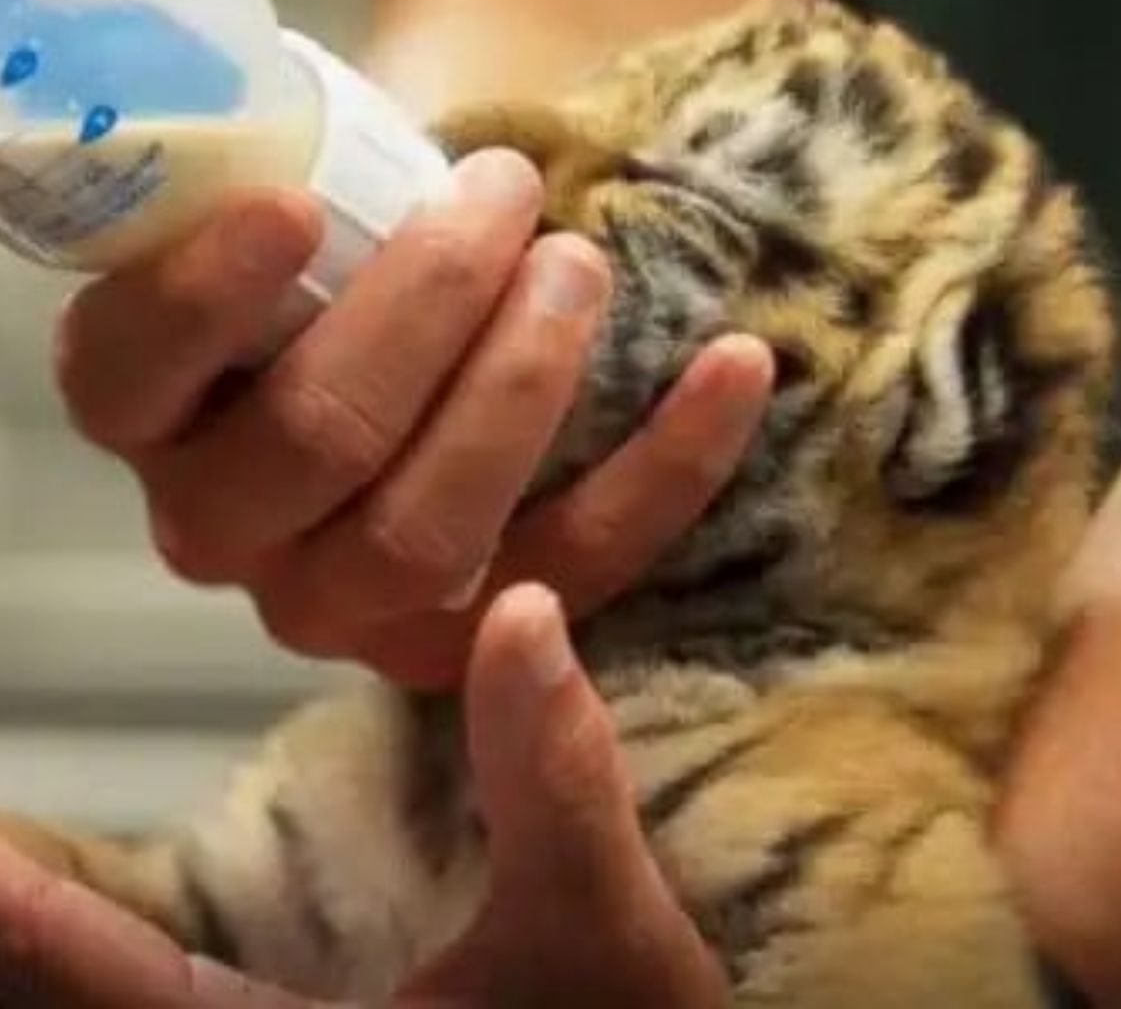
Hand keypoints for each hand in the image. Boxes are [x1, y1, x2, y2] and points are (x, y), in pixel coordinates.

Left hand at [0, 584, 726, 1008]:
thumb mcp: (605, 935)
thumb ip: (559, 778)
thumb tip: (524, 607)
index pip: (144, 1000)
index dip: (50, 924)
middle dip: (65, 947)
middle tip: (4, 852)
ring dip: (123, 959)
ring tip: (62, 879)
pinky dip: (192, 969)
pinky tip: (210, 923)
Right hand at [56, 148, 773, 687]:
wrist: (416, 346)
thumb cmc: (352, 252)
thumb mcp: (307, 210)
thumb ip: (313, 182)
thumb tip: (376, 121)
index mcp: (152, 413)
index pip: (132, 372)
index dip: (203, 298)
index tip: (301, 204)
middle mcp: (222, 526)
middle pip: (318, 441)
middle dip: (428, 307)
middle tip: (507, 197)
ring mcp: (341, 599)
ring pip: (429, 529)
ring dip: (525, 384)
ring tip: (581, 265)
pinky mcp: (470, 630)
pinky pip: (582, 557)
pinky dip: (675, 460)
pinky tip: (740, 361)